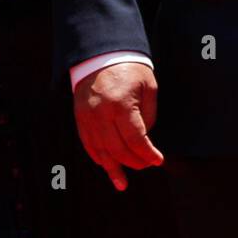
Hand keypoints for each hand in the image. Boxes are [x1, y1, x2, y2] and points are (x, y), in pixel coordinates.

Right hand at [73, 63, 163, 190]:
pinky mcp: (80, 118)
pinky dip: (99, 157)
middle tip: (146, 166)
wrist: (102, 54)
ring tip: (122, 183)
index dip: (148, 154)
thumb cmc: (130, 69)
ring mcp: (88, 117)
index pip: (136, 139)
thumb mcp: (149, 87)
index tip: (158, 160)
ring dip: (113, 169)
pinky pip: (89, 144)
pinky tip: (107, 167)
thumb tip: (145, 140)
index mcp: (122, 104)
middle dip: (134, 162)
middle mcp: (102, 114)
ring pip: (101, 151)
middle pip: (118, 149)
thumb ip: (149, 115)